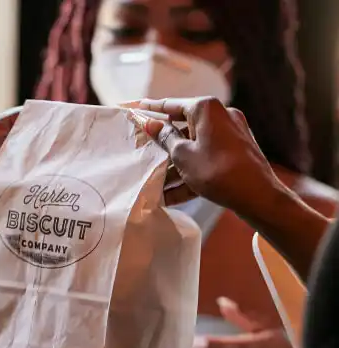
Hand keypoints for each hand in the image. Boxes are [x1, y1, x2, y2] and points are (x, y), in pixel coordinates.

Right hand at [132, 97, 282, 215]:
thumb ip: (166, 138)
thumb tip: (152, 125)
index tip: (137, 107)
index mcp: (206, 109)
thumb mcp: (183, 155)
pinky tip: (171, 197)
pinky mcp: (235, 153)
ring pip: (194, 149)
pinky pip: (206, 160)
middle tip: (144, 153)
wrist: (256, 194)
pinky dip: (190, 175)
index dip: (153, 108)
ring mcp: (230, 135)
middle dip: (164, 147)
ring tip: (155, 185)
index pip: (173, 105)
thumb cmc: (216, 170)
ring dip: (175, 167)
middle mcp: (220, 116)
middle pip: (184, 129)